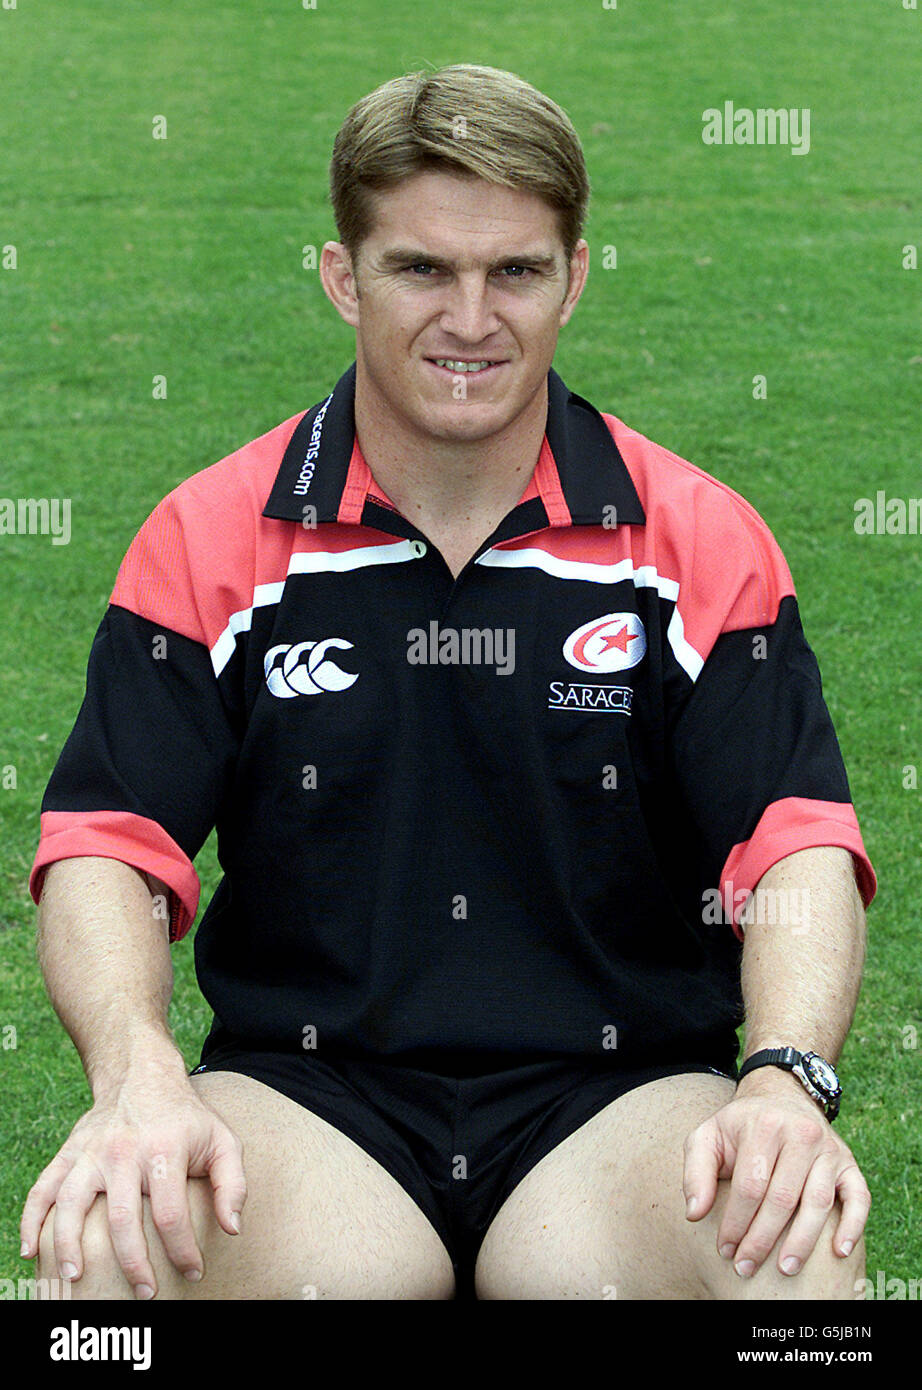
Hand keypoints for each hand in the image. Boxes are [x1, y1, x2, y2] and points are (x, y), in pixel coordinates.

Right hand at [20, 1072, 246, 1298]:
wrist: (144, 1076)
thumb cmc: (187, 1120)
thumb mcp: (222, 1140)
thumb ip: (232, 1184)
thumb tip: (232, 1228)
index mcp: (165, 1150)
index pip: (171, 1214)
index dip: (182, 1251)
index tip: (193, 1272)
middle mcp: (124, 1151)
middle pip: (122, 1217)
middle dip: (133, 1262)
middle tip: (145, 1292)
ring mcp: (92, 1152)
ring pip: (72, 1203)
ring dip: (69, 1244)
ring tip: (76, 1278)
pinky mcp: (70, 1152)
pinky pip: (42, 1187)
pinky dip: (31, 1219)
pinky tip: (32, 1250)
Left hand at [681, 1069, 869, 1279]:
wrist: (781, 1098)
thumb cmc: (740, 1127)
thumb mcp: (708, 1137)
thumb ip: (696, 1172)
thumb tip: (694, 1213)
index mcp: (764, 1126)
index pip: (750, 1185)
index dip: (736, 1222)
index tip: (725, 1249)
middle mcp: (801, 1134)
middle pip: (783, 1198)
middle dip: (762, 1239)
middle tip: (746, 1267)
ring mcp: (829, 1149)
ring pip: (818, 1202)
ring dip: (802, 1241)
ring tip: (785, 1269)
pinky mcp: (849, 1163)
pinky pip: (859, 1197)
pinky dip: (853, 1226)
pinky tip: (839, 1252)